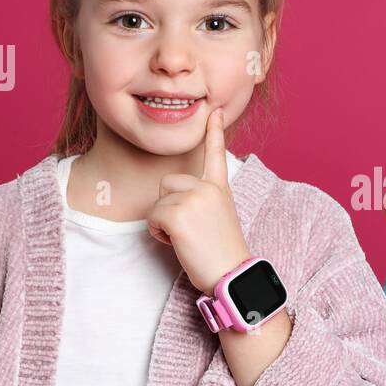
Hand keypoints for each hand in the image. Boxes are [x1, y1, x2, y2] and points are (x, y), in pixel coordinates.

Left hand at [147, 107, 251, 292]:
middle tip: (190, 230)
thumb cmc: (223, 252)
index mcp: (220, 188)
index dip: (214, 131)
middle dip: (168, 206)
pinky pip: (153, 217)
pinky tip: (179, 243)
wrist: (232, 275)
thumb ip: (204, 199)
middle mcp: (208, 188)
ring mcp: (194, 198)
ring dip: (164, 223)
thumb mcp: (220, 217)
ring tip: (187, 238)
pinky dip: (159, 233)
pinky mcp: (179, 213)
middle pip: (168, 183)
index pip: (216, 154)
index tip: (214, 110)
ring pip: (158, 202)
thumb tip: (181, 196)